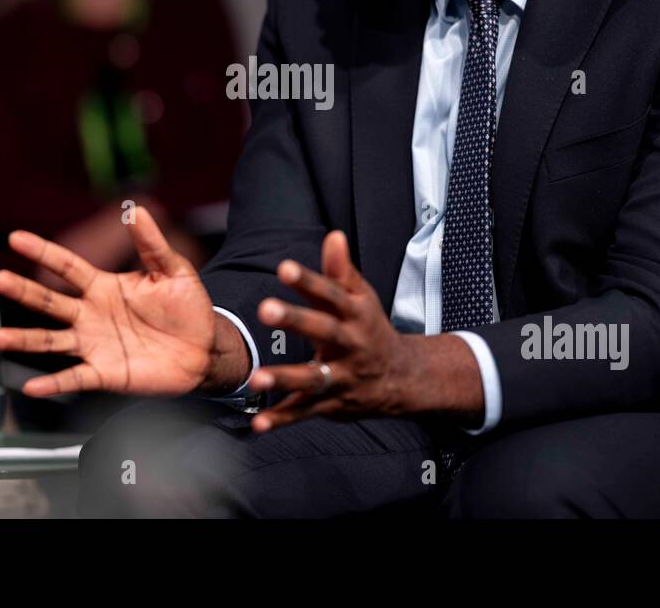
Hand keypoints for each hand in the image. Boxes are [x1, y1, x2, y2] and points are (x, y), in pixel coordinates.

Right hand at [0, 205, 247, 397]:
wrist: (204, 350)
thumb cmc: (187, 308)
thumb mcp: (173, 270)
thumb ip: (152, 244)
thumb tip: (137, 210)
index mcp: (104, 287)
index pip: (67, 266)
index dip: (43, 251)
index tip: (16, 238)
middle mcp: (91, 315)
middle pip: (50, 302)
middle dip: (24, 291)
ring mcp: (94, 345)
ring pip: (52, 341)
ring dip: (25, 340)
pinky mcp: (104, 373)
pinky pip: (73, 378)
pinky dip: (52, 383)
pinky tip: (32, 386)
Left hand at [247, 230, 483, 431]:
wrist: (402, 379)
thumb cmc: (371, 329)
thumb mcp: (362, 299)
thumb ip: (341, 271)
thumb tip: (333, 235)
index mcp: (356, 316)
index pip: (332, 294)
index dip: (309, 280)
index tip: (283, 267)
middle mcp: (351, 347)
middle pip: (323, 332)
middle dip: (296, 321)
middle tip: (265, 309)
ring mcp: (342, 378)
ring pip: (312, 379)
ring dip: (285, 378)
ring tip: (257, 376)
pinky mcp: (331, 405)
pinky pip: (305, 413)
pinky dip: (282, 420)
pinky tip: (258, 424)